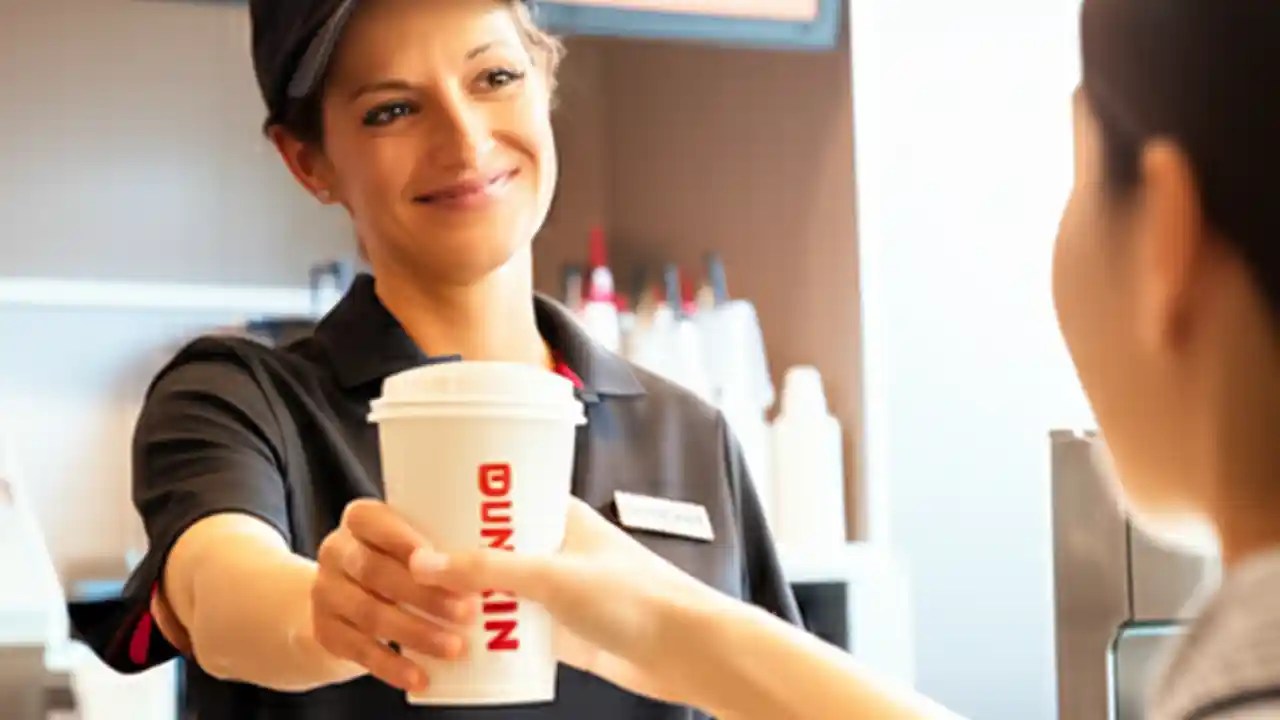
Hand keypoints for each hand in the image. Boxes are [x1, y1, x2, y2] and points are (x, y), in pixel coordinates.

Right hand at [312, 499, 474, 691]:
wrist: (354, 607)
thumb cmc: (409, 566)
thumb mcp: (426, 545)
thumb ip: (449, 548)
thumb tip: (487, 567)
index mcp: (362, 520)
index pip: (371, 520)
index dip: (405, 539)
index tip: (445, 560)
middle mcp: (337, 550)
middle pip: (375, 570)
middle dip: (424, 593)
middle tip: (468, 611)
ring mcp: (326, 591)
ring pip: (369, 612)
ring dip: (415, 632)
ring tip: (455, 647)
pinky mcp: (326, 632)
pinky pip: (358, 651)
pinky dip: (391, 666)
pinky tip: (420, 676)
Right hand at [410, 498, 728, 705]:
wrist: (687, 651)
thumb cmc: (638, 597)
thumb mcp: (554, 575)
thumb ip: (490, 568)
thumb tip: (425, 564)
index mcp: (558, 514)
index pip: (495, 495)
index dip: (455, 501)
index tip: (412, 512)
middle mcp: (553, 547)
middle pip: (487, 546)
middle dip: (450, 559)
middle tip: (401, 570)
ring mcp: (555, 589)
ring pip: (494, 590)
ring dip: (463, 601)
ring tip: (414, 608)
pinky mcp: (559, 630)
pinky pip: (509, 629)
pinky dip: (482, 635)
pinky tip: (450, 642)